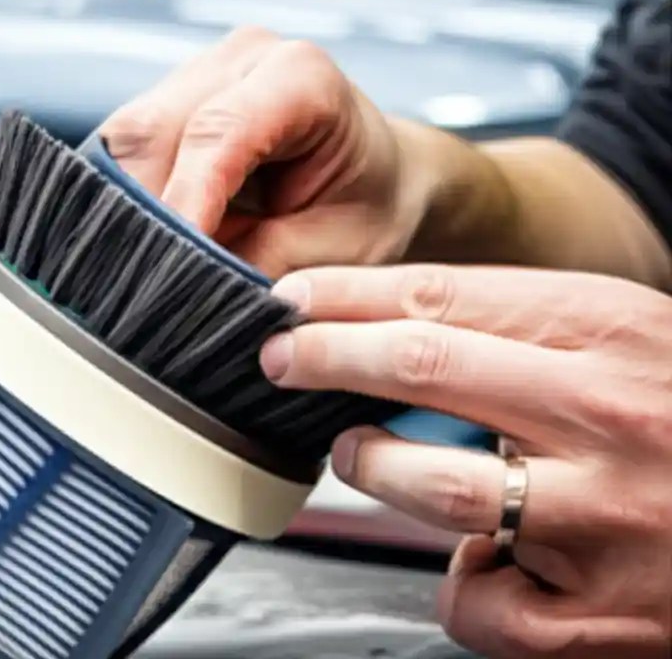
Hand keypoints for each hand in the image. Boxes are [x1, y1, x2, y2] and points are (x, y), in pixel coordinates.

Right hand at [98, 26, 435, 277]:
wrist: (380, 181)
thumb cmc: (369, 210)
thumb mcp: (336, 254)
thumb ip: (263, 267)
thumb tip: (194, 297)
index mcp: (301, 77)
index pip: (217, 133)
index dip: (182, 203)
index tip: (164, 270)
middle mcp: (243, 59)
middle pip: (151, 131)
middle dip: (136, 215)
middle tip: (135, 290)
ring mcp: (198, 73)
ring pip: (123, 142)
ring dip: (120, 212)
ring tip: (135, 274)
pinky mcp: (168, 101)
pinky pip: (121, 152)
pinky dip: (121, 203)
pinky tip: (135, 247)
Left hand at [259, 264, 671, 658]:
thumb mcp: (633, 341)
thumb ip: (529, 330)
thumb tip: (391, 324)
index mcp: (618, 333)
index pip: (447, 295)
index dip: (348, 297)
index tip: (293, 300)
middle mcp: (612, 417)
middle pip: (422, 368)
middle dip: (326, 357)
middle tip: (280, 358)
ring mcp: (610, 521)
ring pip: (434, 489)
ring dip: (373, 467)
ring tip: (359, 453)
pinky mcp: (603, 617)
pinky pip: (477, 600)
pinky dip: (457, 580)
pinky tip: (478, 560)